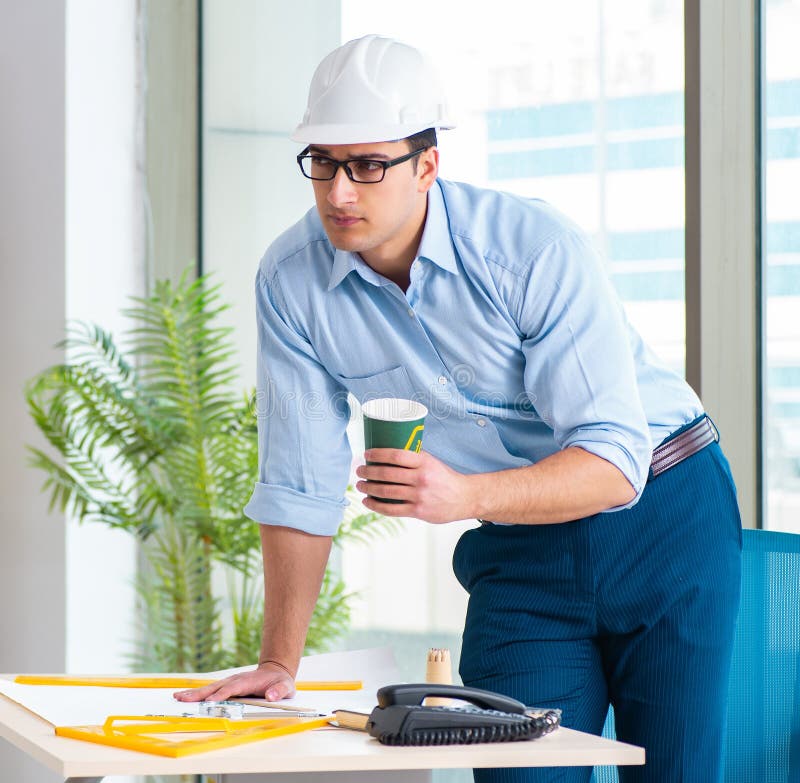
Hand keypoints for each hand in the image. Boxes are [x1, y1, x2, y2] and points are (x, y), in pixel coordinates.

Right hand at [173, 662, 295, 702]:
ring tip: (177, 697)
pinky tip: (184, 697)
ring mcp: (229, 683)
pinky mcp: (226, 687)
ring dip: (194, 694)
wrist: (275, 673)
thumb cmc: (279, 682)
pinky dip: (197, 694)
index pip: (233, 688)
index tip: (211, 701)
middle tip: (183, 699)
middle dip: (200, 693)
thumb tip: (271, 695)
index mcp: (247, 681)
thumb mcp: (285, 687)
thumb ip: (279, 691)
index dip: (222, 694)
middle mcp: (235, 681)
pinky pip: (210, 691)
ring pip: (209, 689)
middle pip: (215, 687)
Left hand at [355, 448, 473, 522]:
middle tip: (359, 471)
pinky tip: (368, 501)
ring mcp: (419, 496)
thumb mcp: (432, 462)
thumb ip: (414, 458)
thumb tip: (388, 452)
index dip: (378, 454)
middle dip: (368, 472)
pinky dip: (376, 505)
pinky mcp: (418, 511)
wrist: (464, 498)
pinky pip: (392, 509)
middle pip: (387, 474)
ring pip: (386, 492)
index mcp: (424, 462)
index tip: (366, 454)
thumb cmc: (445, 478)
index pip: (396, 455)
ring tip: (360, 485)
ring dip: (369, 488)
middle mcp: (421, 478)